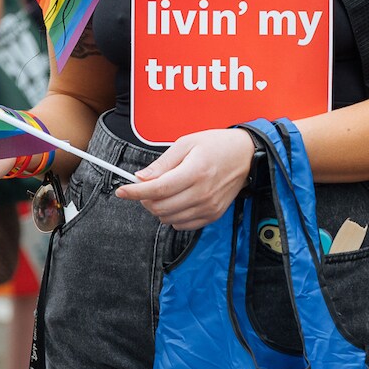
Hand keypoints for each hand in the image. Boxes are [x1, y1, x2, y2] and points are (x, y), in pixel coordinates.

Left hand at [113, 127, 254, 228]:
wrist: (246, 155)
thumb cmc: (216, 145)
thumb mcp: (186, 143)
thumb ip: (163, 164)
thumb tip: (141, 178)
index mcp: (195, 172)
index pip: (157, 189)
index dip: (135, 192)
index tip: (122, 191)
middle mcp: (202, 193)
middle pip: (160, 207)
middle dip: (144, 199)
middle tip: (144, 187)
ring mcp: (209, 207)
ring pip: (169, 218)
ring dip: (157, 208)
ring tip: (161, 193)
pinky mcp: (213, 215)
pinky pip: (183, 225)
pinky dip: (172, 216)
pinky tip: (175, 201)